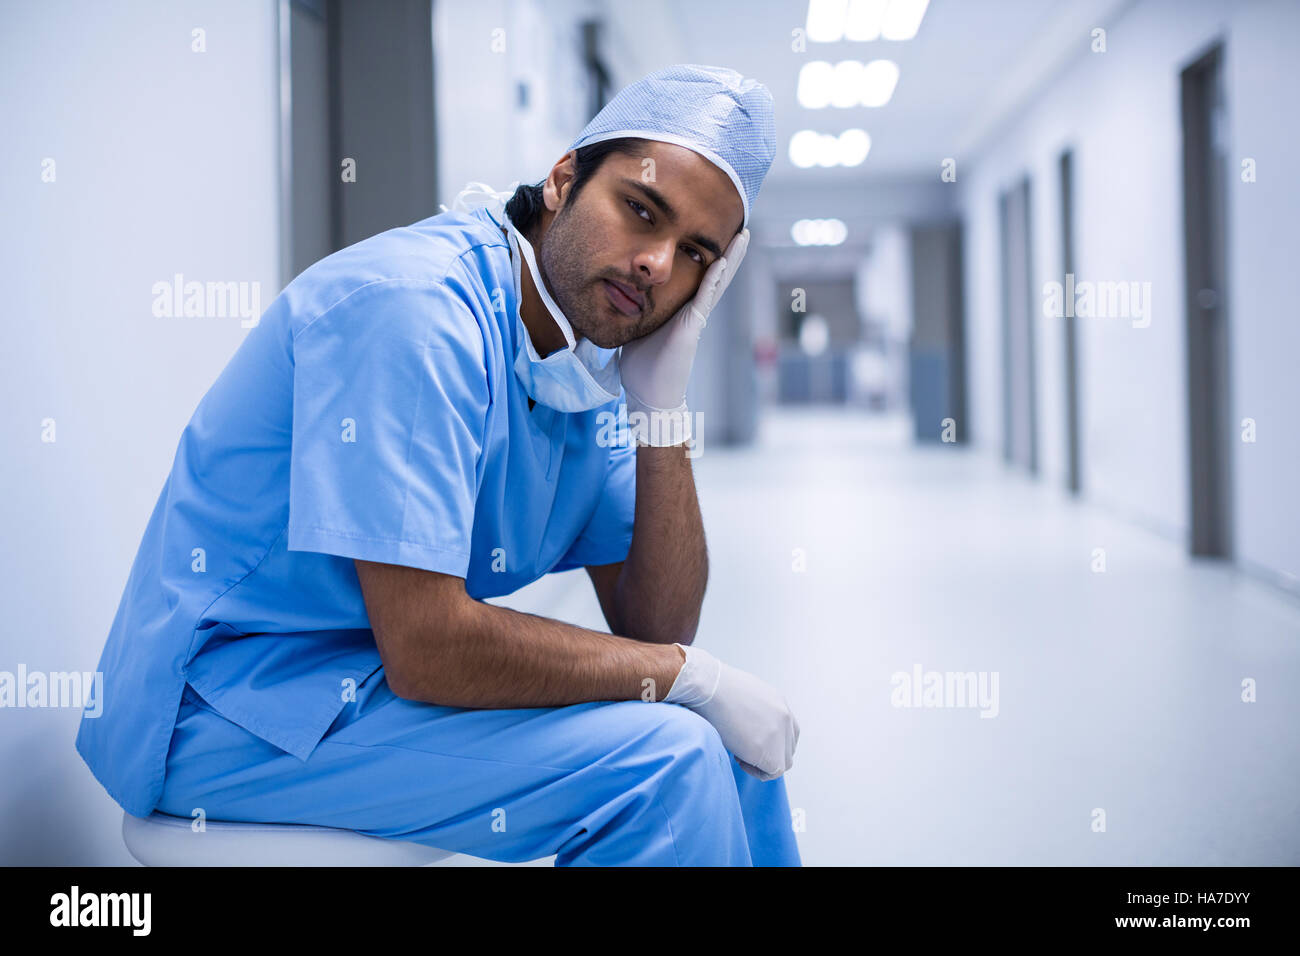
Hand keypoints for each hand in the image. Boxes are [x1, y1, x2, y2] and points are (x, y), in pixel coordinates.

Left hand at [618, 229, 749, 445]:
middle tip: (742, 223)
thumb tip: (621, 293)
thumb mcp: (637, 325)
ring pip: (717, 280)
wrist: (648, 392)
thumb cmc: (641, 364)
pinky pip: (705, 297)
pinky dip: (715, 279)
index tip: (714, 228)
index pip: (698, 273)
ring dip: (732, 257)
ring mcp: (695, 316)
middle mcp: (692, 308)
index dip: (707, 252)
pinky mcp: (692, 325)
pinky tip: (723, 261)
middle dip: (728, 248)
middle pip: (714, 272)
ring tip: (745, 234)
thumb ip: (636, 308)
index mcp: (680, 306)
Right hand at [662, 641, 798, 779]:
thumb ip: (756, 711)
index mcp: (779, 702)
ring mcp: (778, 734)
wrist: (707, 687)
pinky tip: (738, 758)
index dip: (772, 743)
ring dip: (763, 764)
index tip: (750, 741)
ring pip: (783, 763)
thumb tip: (750, 725)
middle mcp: (784, 717)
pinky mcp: (767, 750)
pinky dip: (756, 771)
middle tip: (743, 748)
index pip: (789, 732)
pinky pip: (771, 772)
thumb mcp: (744, 693)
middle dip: (768, 754)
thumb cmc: (715, 688)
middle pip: (788, 749)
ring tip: (740, 754)